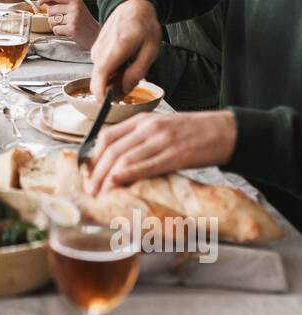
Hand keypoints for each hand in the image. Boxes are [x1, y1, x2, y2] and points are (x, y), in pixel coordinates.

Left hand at [39, 0, 99, 48]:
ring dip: (55, 26)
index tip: (39, 3)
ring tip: (66, 27)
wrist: (96, 36)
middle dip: (52, 17)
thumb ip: (62, 4)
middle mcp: (74, 7)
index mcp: (75, 0)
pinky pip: (56, 29)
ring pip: (51, 20)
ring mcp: (74, 18)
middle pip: (51, 10)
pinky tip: (68, 32)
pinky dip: (59, 32)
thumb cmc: (84, 22)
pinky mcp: (72, 28)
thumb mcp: (76, 8)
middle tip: (61, 22)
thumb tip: (45, 1)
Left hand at [86, 110, 237, 194]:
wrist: (227, 131)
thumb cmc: (195, 133)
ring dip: (107, 178)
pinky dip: (128, 175)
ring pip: (125, 158)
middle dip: (96, 172)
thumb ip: (141, 141)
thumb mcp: (162, 129)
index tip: (88, 174)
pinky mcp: (177, 154)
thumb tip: (119, 164)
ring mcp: (162, 140)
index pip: (107, 136)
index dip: (93, 156)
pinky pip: (147, 165)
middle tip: (90, 189)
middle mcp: (149, 127)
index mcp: (144, 120)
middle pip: (111, 149)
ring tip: (100, 194)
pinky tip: (117, 184)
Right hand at [90, 0, 161, 98]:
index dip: (100, 93)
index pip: (100, 75)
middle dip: (112, 87)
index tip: (106, 104)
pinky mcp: (95, 49)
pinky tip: (122, 60)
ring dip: (113, 77)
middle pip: (100, 79)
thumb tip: (125, 89)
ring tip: (129, 64)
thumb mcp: (151, 49)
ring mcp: (96, 49)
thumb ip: (138, 71)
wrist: (132, 6)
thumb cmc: (144, 26)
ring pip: (101, 74)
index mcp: (116, 48)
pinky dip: (111, 70)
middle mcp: (101, 49)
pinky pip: (101, 67)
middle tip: (130, 82)